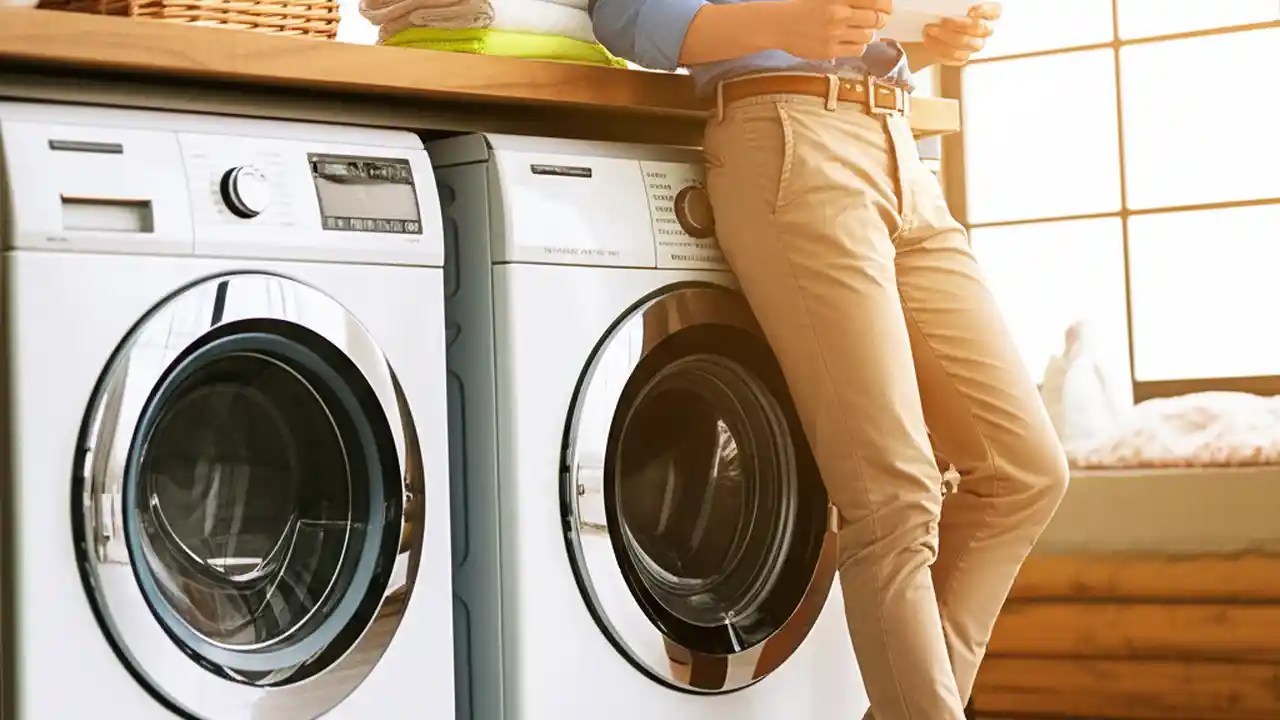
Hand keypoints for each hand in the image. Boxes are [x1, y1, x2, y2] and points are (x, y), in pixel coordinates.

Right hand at [772, 0, 892, 60]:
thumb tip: (876, 4)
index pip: (875, 1)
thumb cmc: (804, 7)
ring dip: (868, 34)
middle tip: (876, 21)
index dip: (886, 6)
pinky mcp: (830, 50)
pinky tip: (851, 41)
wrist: (779, 25)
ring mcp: (834, 34)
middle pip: (875, 19)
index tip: (887, 9)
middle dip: (879, 20)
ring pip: (868, 36)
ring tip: (859, 31)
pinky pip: (857, 50)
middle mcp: (839, 14)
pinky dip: (859, 45)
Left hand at [921, 2, 999, 65]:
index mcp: (988, 14)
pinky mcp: (963, 57)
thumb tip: (949, 7)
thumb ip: (955, 5)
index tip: (970, 10)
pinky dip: (940, 49)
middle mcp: (985, 31)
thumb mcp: (951, 6)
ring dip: (946, 37)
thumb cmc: (945, 13)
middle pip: (979, 28)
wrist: (932, 30)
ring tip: (929, 30)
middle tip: (942, 20)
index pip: (995, 12)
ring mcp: (975, 45)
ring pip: (967, 43)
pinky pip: (955, 57)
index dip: (985, 11)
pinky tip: (928, 41)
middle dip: (959, 24)